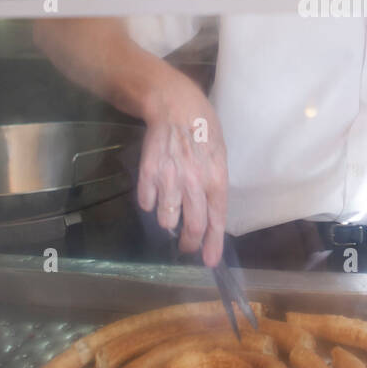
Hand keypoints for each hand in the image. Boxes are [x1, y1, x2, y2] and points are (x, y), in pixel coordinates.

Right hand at [138, 72, 227, 267]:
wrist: (175, 106)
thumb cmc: (203, 128)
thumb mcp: (219, 155)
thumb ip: (215, 184)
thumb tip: (210, 211)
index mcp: (216, 179)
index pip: (216, 220)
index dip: (212, 244)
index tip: (209, 261)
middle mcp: (194, 183)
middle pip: (192, 226)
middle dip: (189, 243)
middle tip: (187, 248)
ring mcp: (170, 180)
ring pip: (166, 219)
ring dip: (168, 222)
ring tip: (170, 216)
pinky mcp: (148, 174)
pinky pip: (147, 202)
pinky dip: (150, 204)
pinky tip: (155, 194)